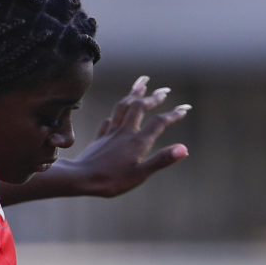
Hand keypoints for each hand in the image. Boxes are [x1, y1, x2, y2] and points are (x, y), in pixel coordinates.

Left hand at [60, 75, 189, 197]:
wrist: (81, 178)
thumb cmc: (112, 180)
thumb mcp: (140, 174)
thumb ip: (162, 160)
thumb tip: (184, 149)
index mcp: (137, 141)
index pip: (159, 122)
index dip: (173, 115)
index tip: (184, 109)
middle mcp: (125, 132)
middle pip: (140, 107)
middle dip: (153, 97)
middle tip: (164, 90)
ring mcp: (111, 133)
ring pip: (123, 107)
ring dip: (134, 94)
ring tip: (142, 84)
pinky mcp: (100, 138)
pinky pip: (109, 120)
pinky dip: (116, 114)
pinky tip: (116, 113)